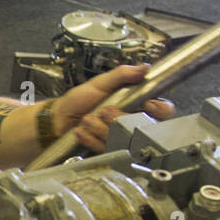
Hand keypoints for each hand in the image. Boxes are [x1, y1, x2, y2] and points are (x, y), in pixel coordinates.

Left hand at [52, 64, 174, 152]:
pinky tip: (82, 132)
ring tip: (87, 120)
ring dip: (101, 128)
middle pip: (143, 127)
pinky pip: (108, 149)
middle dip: (120, 118)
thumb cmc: (77, 101)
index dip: (160, 108)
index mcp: (136, 103)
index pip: (162, 109)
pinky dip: (92, 139)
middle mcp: (132, 122)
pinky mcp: (109, 151)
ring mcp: (121, 139)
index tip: (148, 105)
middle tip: (103, 111)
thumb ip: (122, 75)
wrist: (57, 121)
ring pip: (124, 139)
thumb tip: (144, 68)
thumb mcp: (99, 83)